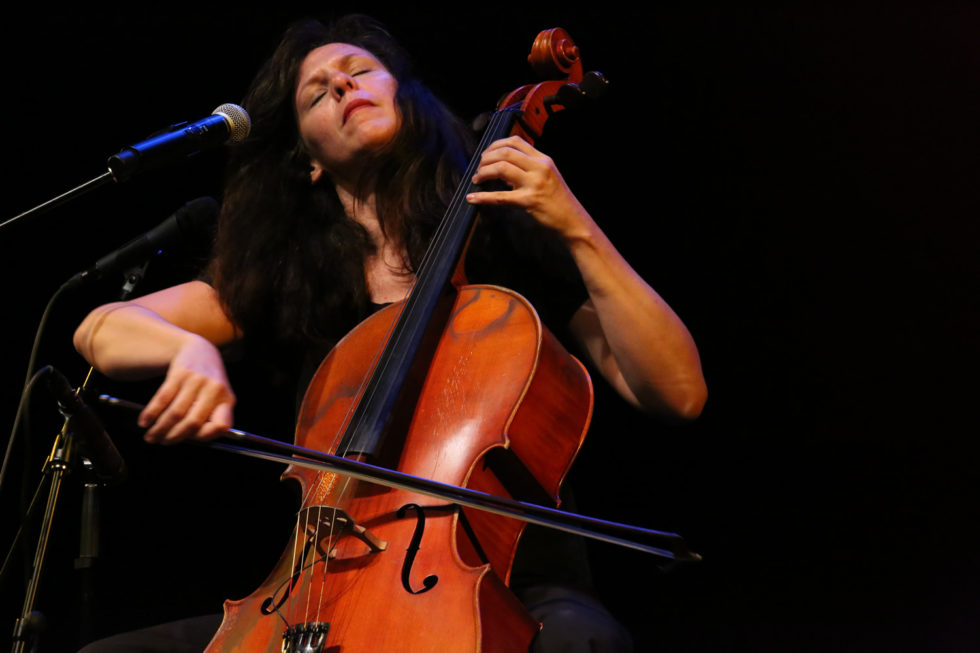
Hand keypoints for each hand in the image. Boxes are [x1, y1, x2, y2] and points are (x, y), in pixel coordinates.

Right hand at [138, 335, 234, 443]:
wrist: (200, 351)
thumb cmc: (207, 384)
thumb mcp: (216, 399)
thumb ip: (207, 419)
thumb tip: (185, 440)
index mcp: (227, 400)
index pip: (221, 425)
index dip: (205, 436)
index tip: (189, 440)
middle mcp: (214, 390)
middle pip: (192, 423)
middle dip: (173, 437)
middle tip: (160, 442)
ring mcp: (197, 381)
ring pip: (175, 413)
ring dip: (159, 428)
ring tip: (150, 436)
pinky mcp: (180, 373)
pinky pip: (163, 398)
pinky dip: (151, 413)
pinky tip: (144, 421)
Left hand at [466, 136, 592, 241]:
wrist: (573, 220)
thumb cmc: (558, 200)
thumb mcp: (548, 175)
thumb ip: (529, 167)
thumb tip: (503, 164)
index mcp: (543, 159)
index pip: (516, 141)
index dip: (495, 145)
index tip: (486, 154)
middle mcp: (539, 167)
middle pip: (505, 153)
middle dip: (486, 158)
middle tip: (479, 168)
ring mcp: (534, 183)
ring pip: (501, 168)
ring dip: (484, 172)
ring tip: (477, 179)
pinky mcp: (529, 201)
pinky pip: (500, 196)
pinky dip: (483, 197)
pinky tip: (472, 198)